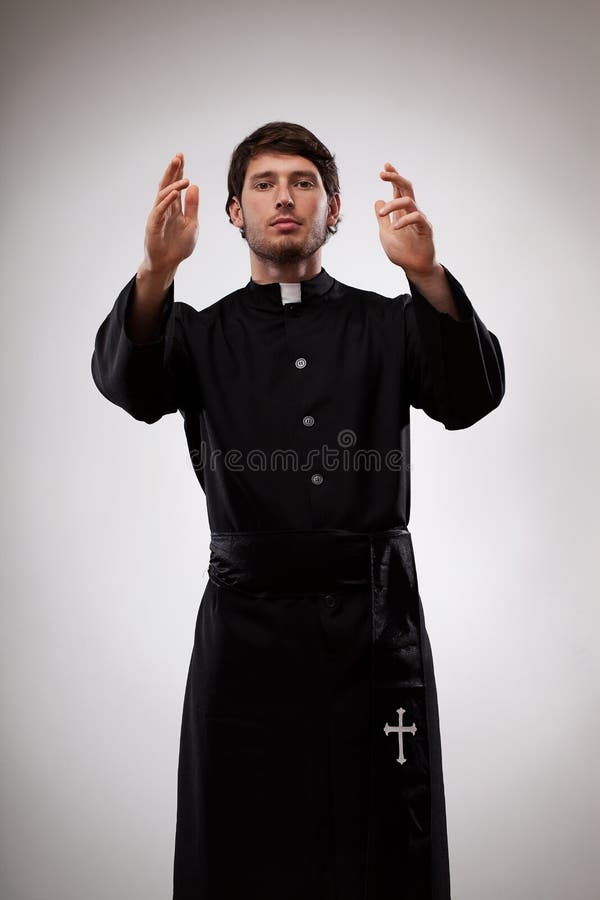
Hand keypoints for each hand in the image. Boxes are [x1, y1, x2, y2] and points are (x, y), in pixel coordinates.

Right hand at [142, 153, 198, 273]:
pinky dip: (166, 201)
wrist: (168, 263)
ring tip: (183, 175)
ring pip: (163, 195)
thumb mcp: (192, 224)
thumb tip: (194, 186)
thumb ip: (192, 206)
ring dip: (172, 184)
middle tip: (178, 156)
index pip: (175, 185)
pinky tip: (173, 193)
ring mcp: (157, 216)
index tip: (181, 157)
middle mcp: (164, 208)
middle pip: (167, 185)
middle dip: (172, 171)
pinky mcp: (153, 225)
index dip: (178, 172)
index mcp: (174, 208)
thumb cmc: (178, 246)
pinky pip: (159, 210)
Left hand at [374, 163, 436, 277]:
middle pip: (406, 188)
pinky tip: (394, 228)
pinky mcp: (426, 229)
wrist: (414, 268)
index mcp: (402, 211)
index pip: (399, 189)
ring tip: (381, 214)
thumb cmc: (402, 251)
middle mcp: (412, 211)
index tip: (385, 166)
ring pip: (408, 201)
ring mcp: (419, 219)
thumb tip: (378, 200)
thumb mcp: (385, 233)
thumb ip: (382, 218)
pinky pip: (416, 217)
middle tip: (382, 174)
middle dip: (395, 178)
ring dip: (392, 204)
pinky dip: (403, 221)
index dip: (393, 176)